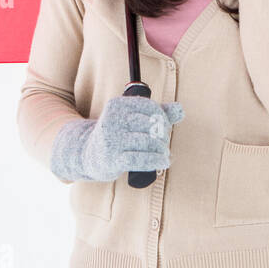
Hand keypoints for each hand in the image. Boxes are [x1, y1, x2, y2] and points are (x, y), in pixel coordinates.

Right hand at [50, 95, 184, 182]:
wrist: (87, 154)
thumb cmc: (116, 134)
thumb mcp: (132, 119)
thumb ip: (157, 113)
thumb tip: (181, 110)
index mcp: (118, 105)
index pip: (150, 107)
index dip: (162, 118)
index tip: (164, 128)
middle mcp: (113, 119)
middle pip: (150, 125)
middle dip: (162, 135)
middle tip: (163, 144)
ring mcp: (111, 139)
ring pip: (147, 142)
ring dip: (161, 150)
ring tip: (164, 154)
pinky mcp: (112, 158)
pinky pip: (140, 159)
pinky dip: (155, 161)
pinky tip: (164, 162)